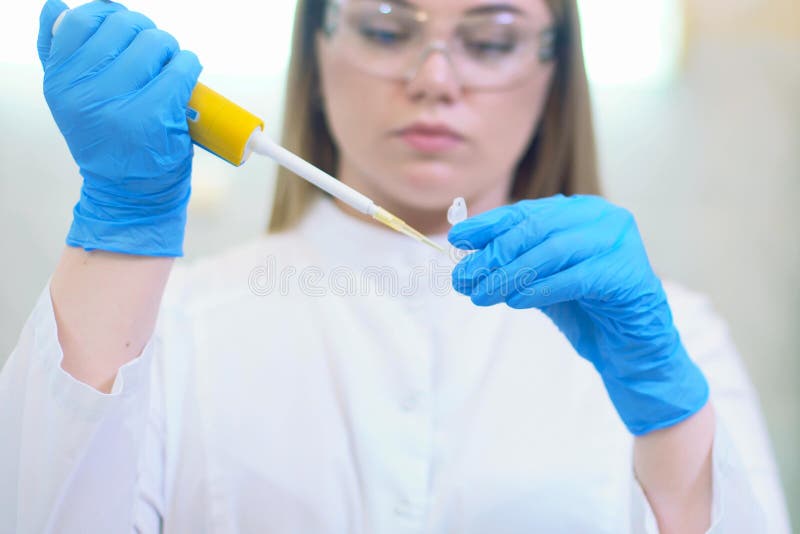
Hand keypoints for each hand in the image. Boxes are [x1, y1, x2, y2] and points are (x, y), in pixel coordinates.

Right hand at [38, 0, 201, 255]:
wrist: (129, 194)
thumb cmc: (106, 140)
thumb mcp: (69, 100)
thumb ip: (60, 55)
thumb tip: (58, 7)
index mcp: (60, 83)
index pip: (79, 21)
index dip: (107, 14)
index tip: (123, 25)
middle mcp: (85, 93)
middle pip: (123, 27)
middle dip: (145, 32)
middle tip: (153, 50)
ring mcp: (121, 104)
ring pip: (154, 42)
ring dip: (169, 47)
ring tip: (169, 64)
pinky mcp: (156, 115)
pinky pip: (180, 67)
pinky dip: (189, 64)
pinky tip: (186, 72)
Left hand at [448, 194, 708, 434]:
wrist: (630, 349)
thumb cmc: (585, 310)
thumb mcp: (540, 279)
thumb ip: (512, 261)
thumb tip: (465, 253)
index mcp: (581, 211)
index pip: (527, 212)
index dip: (490, 225)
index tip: (458, 239)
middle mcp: (603, 218)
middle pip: (538, 229)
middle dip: (495, 253)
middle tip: (463, 276)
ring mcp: (621, 242)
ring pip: (554, 250)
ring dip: (510, 274)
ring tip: (481, 295)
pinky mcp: (629, 273)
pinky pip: (577, 277)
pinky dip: (541, 288)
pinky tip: (516, 302)